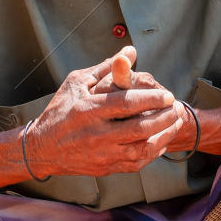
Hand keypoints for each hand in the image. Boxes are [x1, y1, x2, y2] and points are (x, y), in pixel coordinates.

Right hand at [24, 46, 194, 177]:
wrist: (42, 149)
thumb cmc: (60, 112)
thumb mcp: (77, 83)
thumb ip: (106, 68)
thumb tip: (130, 52)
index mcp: (88, 110)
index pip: (126, 103)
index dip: (151, 99)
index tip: (168, 95)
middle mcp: (96, 134)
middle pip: (139, 127)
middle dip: (165, 117)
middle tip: (177, 107)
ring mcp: (102, 154)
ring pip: (142, 148)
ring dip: (164, 135)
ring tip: (176, 121)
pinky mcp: (106, 167)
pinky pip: (137, 162)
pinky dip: (154, 151)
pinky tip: (162, 139)